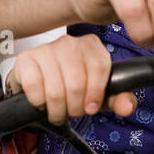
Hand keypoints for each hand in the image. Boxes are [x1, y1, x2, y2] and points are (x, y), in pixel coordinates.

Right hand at [6, 33, 136, 125]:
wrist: (38, 85)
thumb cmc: (72, 88)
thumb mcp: (100, 95)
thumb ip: (119, 100)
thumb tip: (127, 107)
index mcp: (92, 46)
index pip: (100, 69)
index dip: (95, 95)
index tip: (90, 108)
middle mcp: (69, 42)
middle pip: (77, 83)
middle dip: (74, 107)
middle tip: (71, 111)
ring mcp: (46, 48)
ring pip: (56, 90)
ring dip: (57, 110)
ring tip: (57, 111)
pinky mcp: (26, 59)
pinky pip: (35, 89)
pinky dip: (39, 103)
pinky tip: (41, 101)